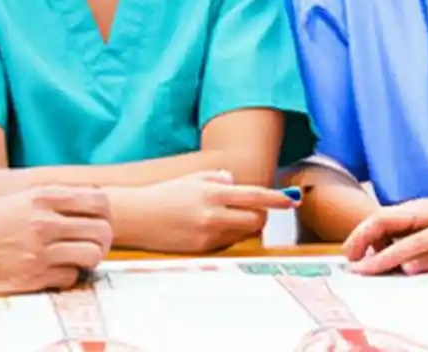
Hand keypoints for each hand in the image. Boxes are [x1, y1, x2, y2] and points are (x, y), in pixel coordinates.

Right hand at [0, 186, 113, 294]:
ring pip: (91, 255)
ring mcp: (40, 250)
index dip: (105, 213)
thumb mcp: (13, 198)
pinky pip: (69, 278)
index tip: (99, 221)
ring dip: (88, 260)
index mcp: (42, 197)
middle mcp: (45, 221)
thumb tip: (80, 199)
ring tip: (77, 261)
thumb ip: (47, 198)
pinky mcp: (31, 276)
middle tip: (94, 246)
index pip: (98, 200)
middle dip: (103, 240)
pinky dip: (66, 277)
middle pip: (102, 230)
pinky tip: (54, 273)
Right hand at [117, 170, 296, 252]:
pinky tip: (212, 228)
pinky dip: (227, 236)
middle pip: (255, 220)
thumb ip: (217, 178)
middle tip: (257, 212)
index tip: (291, 200)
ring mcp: (207, 234)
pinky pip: (225, 244)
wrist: (135, 217)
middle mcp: (212, 213)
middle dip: (261, 217)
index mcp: (212, 191)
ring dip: (243, 227)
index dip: (276, 198)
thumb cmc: (163, 195)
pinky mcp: (200, 249)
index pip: (254, 195)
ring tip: (227, 219)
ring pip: (241, 234)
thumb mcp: (192, 179)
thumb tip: (234, 181)